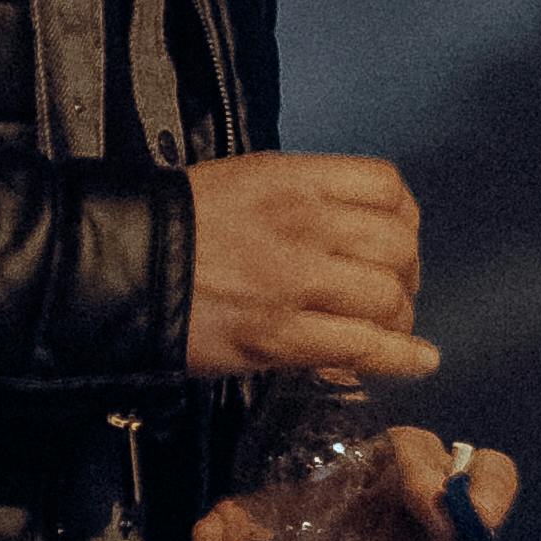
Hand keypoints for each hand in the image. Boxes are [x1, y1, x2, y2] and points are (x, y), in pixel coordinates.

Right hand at [183, 151, 437, 388]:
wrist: (120, 265)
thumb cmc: (173, 224)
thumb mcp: (242, 183)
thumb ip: (299, 199)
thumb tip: (345, 229)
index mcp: (292, 180)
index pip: (385, 186)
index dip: (404, 218)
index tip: (396, 239)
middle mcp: (304, 224)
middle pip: (397, 245)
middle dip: (406, 273)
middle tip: (392, 292)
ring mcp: (294, 283)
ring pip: (386, 297)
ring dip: (399, 317)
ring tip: (389, 328)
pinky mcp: (280, 337)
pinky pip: (363, 347)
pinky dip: (402, 357)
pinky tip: (421, 360)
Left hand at [193, 427, 521, 540]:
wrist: (342, 538)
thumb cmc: (317, 511)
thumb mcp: (280, 515)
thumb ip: (246, 522)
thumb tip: (207, 537)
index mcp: (402, 458)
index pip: (431, 454)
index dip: (440, 483)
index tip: (436, 521)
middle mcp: (447, 492)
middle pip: (489, 501)